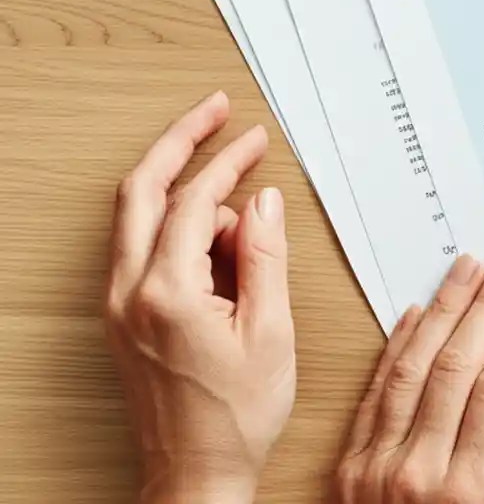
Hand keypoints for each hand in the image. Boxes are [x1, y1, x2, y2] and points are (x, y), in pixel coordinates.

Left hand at [105, 92, 295, 503]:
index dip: (226, 162)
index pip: (192, 202)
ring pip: (136, 217)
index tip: (254, 138)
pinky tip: (218, 245)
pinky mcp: (123, 316)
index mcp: (166, 294)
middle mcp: (128, 293)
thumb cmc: (236, 417)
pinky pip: (142, 249)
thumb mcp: (271, 332)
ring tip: (242, 218)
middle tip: (213, 111)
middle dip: (178, 142)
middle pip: (140, 190)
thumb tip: (262, 202)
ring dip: (182, 192)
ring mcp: (119, 304)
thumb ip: (265, 257)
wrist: (197, 472)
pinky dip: (175, 228)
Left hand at [334, 251, 483, 503]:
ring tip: (463, 270)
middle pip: (456, 365)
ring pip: (411, 367)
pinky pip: (374, 392)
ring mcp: (376, 465)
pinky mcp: (348, 467)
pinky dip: (394, 349)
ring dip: (440, 311)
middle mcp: (417, 469)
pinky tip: (411, 317)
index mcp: (466, 492)